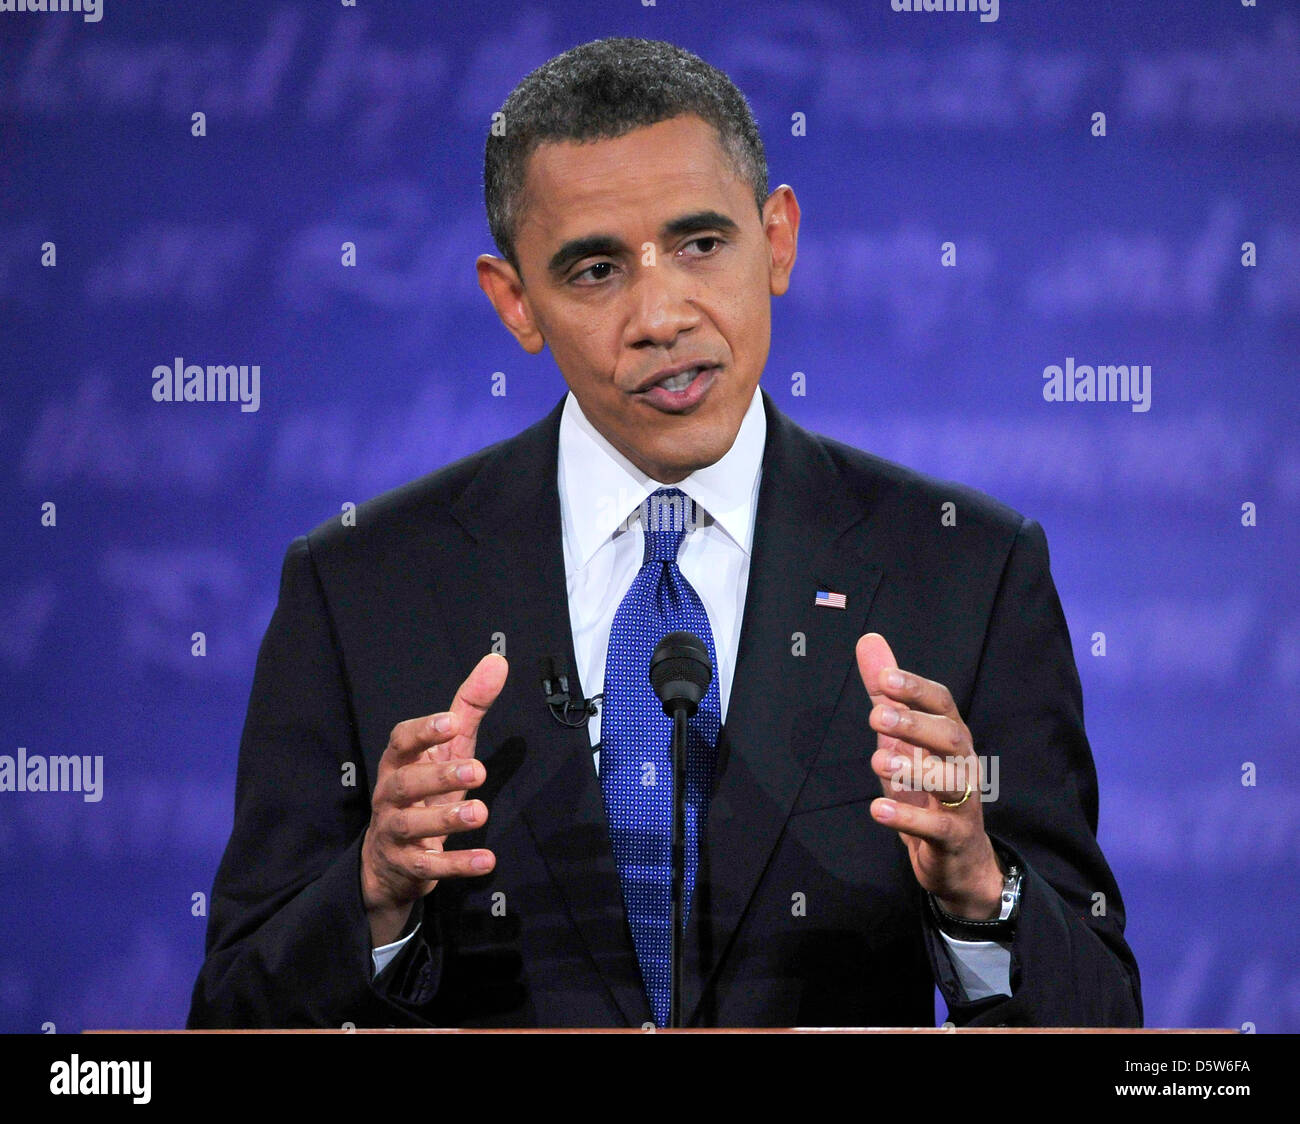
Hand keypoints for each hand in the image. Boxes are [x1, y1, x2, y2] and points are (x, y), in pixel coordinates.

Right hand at [361, 652, 507, 946]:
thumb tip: (498, 660)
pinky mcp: (406, 866)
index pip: (401, 741)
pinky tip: (487, 861)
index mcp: (399, 761)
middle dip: (439, 776)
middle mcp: (390, 794)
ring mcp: (394, 832)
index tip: (451, 721)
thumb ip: (470, 707)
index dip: (423, 731)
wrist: (390, 860)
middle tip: (478, 770)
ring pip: (413, 825)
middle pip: (405, 783)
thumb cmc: (424, 791)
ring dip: (447, 819)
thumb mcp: (447, 749)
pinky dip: (456, 864)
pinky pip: (428, 867)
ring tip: (481, 812)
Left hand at [855, 633, 1003, 920]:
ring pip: (949, 781)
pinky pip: (936, 827)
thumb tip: (868, 640)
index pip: (942, 704)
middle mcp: (962, 764)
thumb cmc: (927, 786)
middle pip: (950, 737)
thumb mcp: (903, 737)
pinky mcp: (954, 837)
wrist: (958, 856)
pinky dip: (908, 817)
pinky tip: (878, 808)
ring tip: (878, 759)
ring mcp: (962, 802)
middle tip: (877, 713)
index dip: (916, 689)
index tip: (885, 678)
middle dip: (916, 723)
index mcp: (950, 737)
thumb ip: (887, 693)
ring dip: (913, 768)